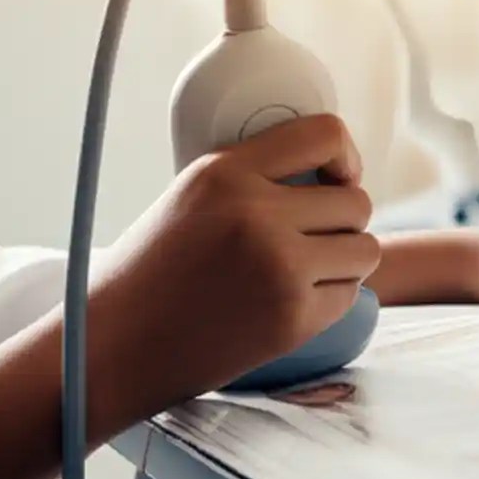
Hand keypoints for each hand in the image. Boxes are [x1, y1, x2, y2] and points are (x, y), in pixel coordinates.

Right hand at [96, 114, 380, 414]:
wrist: (113, 343)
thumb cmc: (150, 270)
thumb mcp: (190, 194)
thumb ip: (251, 176)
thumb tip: (327, 171)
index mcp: (226, 172)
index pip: (326, 135)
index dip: (345, 158)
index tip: (338, 178)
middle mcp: (257, 214)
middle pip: (356, 202)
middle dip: (343, 221)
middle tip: (315, 236)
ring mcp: (279, 268)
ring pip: (365, 250)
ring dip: (346, 260)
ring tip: (309, 268)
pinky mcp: (292, 319)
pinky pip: (350, 295)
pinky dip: (331, 299)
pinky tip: (294, 300)